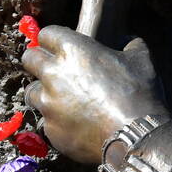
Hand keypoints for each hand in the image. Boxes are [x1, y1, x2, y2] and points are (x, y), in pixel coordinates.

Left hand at [21, 26, 170, 163]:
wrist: (136, 136)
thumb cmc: (139, 93)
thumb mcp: (141, 59)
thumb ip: (129, 44)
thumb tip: (127, 39)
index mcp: (73, 50)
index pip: (47, 34)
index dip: (55, 40)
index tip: (61, 47)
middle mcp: (53, 74)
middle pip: (29, 58)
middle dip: (39, 61)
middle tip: (55, 70)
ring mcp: (48, 103)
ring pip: (32, 92)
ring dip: (44, 93)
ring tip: (62, 100)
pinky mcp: (50, 128)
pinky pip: (47, 120)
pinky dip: (57, 120)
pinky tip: (76, 123)